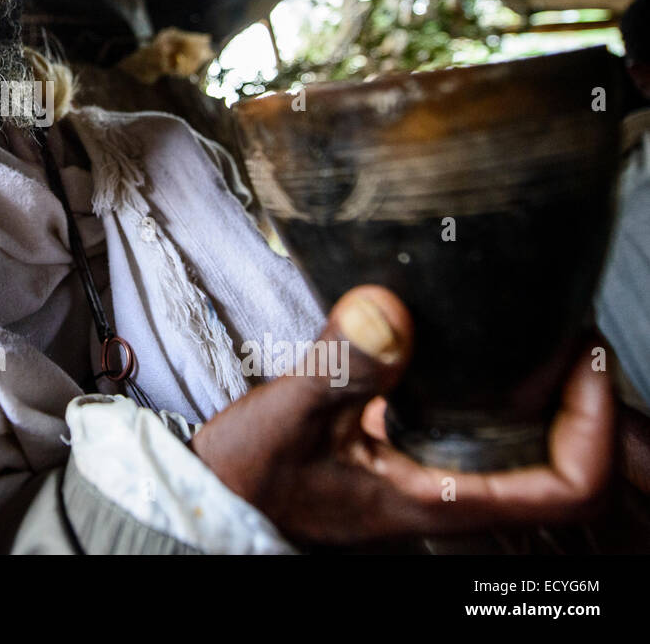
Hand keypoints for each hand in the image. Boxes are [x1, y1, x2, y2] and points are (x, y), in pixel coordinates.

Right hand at [189, 285, 615, 544]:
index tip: (582, 356)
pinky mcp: (400, 458)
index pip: (567, 489)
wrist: (210, 501)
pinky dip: (488, 390)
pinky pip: (472, 430)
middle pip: (560, 468)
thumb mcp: (287, 416)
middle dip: (580, 401)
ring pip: (519, 450)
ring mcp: (424, 479)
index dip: (595, 424)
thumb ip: (339, 365)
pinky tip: (456, 346)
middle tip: (565, 332)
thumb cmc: (245, 480)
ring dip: (540, 397)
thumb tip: (388, 304)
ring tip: (529, 331)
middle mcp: (443, 494)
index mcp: (436, 498)